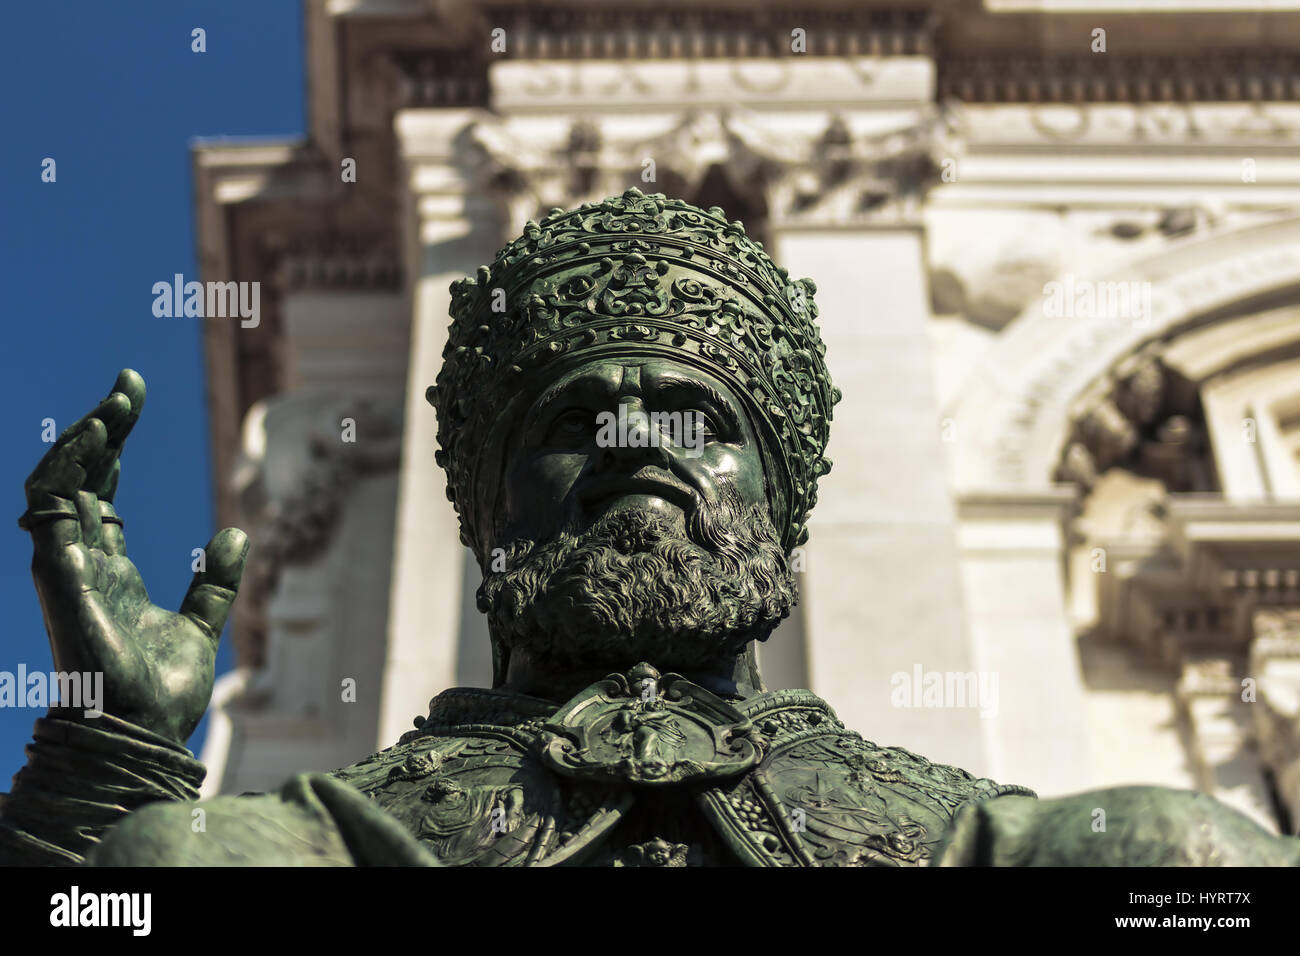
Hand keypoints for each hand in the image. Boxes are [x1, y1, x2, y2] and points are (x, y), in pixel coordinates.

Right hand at [21, 369, 247, 745]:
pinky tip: (98, 438)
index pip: (100, 493)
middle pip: (79, 479)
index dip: (112, 447)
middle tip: (129, 385)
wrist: (143, 734)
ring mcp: (66, 568)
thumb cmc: (159, 693)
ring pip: (55, 486)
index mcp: (109, 569)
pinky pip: (50, 512)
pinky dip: (68, 471)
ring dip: (83, 441)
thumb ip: (214, 584)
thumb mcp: (200, 626)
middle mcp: (81, 562)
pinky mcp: (60, 578)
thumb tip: (238, 533)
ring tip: (115, 404)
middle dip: (100, 428)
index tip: (131, 398)